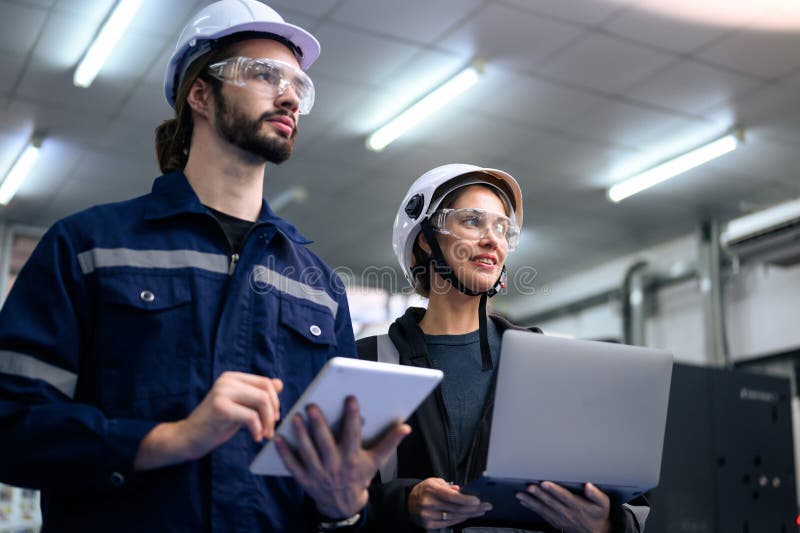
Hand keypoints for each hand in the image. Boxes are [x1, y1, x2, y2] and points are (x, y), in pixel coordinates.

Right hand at [135, 372, 282, 469]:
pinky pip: (251, 417)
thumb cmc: (215, 424)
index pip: (265, 382)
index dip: (275, 401)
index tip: (274, 418)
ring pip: (261, 401)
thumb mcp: (240, 407)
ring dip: (267, 422)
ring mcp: (222, 392)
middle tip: (270, 430)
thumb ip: (257, 395)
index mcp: (232, 377)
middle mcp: (227, 381)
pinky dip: (258, 430)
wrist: (188, 438)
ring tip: (264, 435)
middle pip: (266, 391)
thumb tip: (280, 382)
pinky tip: (255, 438)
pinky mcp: (220, 407)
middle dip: (273, 412)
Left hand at [274, 396, 410, 518]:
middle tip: (311, 405)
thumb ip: (390, 442)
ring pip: (307, 451)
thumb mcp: (376, 461)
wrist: (343, 504)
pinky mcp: (304, 478)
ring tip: (295, 417)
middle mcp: (335, 465)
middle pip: (325, 442)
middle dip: (318, 424)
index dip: (352, 416)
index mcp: (353, 458)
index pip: (353, 434)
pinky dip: (284, 452)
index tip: (351, 398)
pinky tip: (277, 438)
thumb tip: (406, 427)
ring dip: (300, 434)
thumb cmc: (359, 476)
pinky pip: (292, 464)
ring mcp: (318, 472)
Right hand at [407, 477, 491, 528]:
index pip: (452, 497)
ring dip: (469, 515)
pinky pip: (448, 523)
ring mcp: (428, 515)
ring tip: (479, 511)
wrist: (408, 502)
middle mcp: (428, 503)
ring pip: (454, 517)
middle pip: (456, 508)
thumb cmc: (424, 490)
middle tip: (485, 506)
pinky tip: (467, 516)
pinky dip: (460, 520)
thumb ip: (448, 486)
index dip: (466, 500)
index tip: (477, 500)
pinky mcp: (428, 524)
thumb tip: (462, 491)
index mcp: (431, 489)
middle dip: (473, 508)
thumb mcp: (434, 482)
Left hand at [516, 481, 610, 532]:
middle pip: (550, 502)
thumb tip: (589, 485)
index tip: (545, 483)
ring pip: (543, 509)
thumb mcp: (603, 504)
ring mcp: (559, 517)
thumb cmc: (598, 515)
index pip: (564, 497)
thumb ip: (596, 494)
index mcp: (577, 506)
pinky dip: (531, 508)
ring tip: (521, 494)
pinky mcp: (554, 521)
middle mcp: (567, 512)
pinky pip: (541, 514)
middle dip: (539, 494)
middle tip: (529, 486)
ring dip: (531, 501)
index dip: (554, 490)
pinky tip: (524, 502)